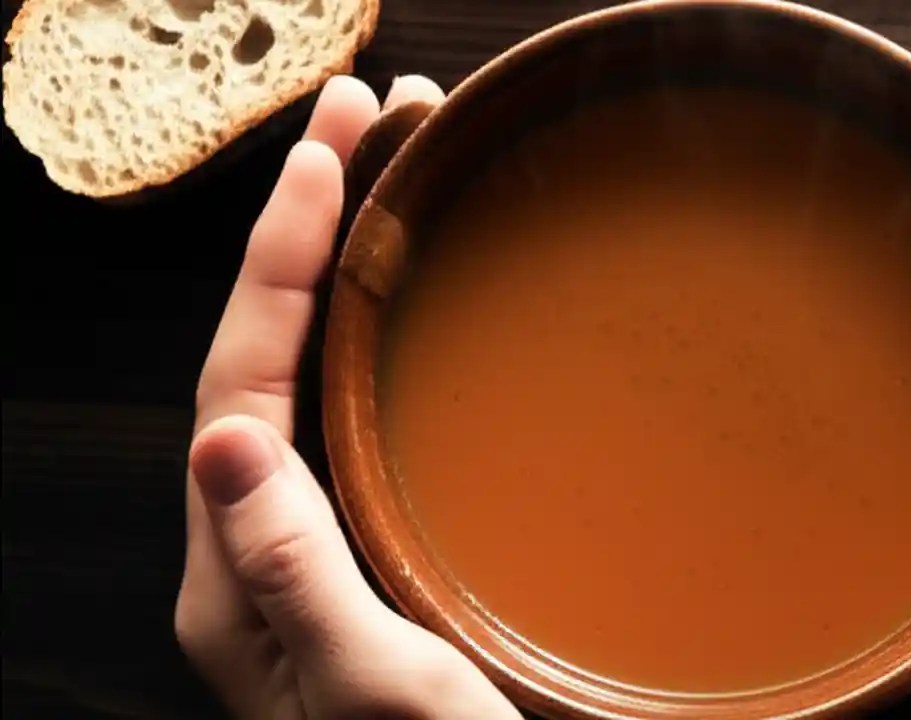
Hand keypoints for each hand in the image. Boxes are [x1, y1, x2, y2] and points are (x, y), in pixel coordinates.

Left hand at [174, 75, 520, 719]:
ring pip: (308, 366)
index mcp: (235, 576)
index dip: (279, 264)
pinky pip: (350, 404)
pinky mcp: (367, 534)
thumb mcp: (375, 691)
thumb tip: (225, 442)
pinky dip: (375, 323)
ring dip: (343, 257)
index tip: (331, 161)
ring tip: (394, 162)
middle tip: (370, 114)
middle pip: (263, 351)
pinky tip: (410, 282)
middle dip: (307, 223)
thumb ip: (292, 577)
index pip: (238, 383)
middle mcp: (257, 541)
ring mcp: (310, 535)